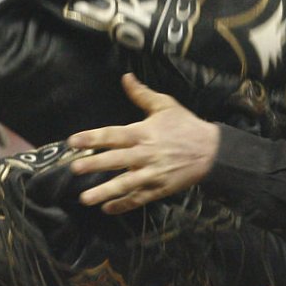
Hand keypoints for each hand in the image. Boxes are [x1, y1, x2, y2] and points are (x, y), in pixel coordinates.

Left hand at [66, 74, 219, 214]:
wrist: (211, 151)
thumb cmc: (185, 126)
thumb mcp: (165, 105)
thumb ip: (142, 94)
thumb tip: (125, 77)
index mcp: (143, 133)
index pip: (112, 135)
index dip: (92, 138)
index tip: (73, 141)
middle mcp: (144, 154)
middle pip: (115, 160)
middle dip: (94, 165)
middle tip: (74, 169)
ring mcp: (151, 174)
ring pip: (124, 184)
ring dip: (104, 192)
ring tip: (84, 198)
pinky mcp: (158, 189)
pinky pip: (138, 199)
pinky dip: (123, 205)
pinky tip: (107, 209)